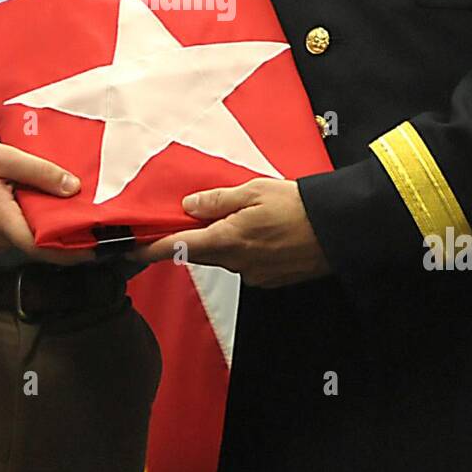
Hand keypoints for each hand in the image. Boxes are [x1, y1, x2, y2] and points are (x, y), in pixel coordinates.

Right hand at [0, 136, 91, 264]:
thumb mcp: (3, 157)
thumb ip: (39, 172)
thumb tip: (74, 189)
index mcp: (0, 221)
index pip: (41, 247)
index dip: (73, 250)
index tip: (100, 246)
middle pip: (42, 248)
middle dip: (73, 242)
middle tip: (105, 230)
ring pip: (34, 242)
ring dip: (59, 233)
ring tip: (89, 218)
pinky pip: (24, 235)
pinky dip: (43, 227)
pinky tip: (60, 212)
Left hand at [133, 179, 331, 288]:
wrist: (341, 231)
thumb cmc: (300, 206)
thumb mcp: (254, 190)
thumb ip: (217, 200)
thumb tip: (188, 206)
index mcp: (227, 240)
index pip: (177, 248)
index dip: (150, 250)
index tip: (131, 251)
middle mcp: (237, 263)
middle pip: (199, 253)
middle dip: (193, 238)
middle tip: (194, 217)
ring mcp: (254, 274)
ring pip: (223, 258)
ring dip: (222, 241)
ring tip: (242, 217)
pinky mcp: (270, 280)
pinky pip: (245, 265)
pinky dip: (244, 250)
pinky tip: (261, 233)